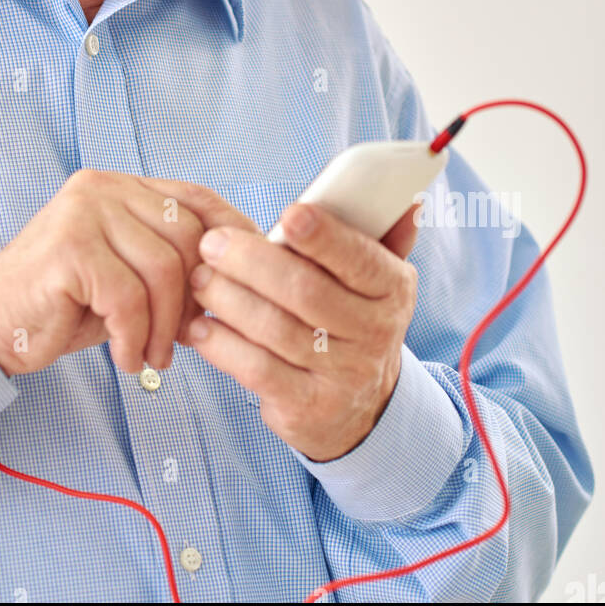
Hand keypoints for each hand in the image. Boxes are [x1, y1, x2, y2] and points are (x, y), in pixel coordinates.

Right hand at [0, 169, 260, 376]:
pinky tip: (126, 358)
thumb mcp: (126, 277)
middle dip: (196, 296)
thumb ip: (169, 264)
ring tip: (153, 356)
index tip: (251, 276)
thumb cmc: (64, 305)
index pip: (195, 197)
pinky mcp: (68, 249)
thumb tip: (235, 280)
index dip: (230, 234)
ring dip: (165, 325)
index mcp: (120, 187)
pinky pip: (128, 297)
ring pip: (163, 268)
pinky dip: (135, 337)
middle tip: (184, 339)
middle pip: (186, 235)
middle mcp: (103, 188)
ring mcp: (83, 213)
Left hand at [184, 200, 418, 460]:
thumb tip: (406, 199)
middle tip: (212, 243)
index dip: (324, 236)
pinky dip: (223, 345)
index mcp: (392, 289)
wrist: (361, 405)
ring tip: (199, 278)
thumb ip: (383, 233)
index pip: (359, 258)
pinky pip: (257, 370)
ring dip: (228, 299)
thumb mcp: (376, 277)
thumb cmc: (352, 318)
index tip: (288, 215)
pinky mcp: (307, 407)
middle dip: (252, 262)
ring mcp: (342, 375)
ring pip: (275, 330)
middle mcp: (374, 333)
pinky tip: (201, 326)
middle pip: (306, 291)